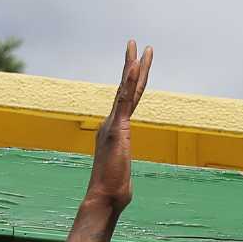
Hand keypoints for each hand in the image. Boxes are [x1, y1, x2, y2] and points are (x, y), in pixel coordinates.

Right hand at [89, 40, 152, 210]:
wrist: (104, 197)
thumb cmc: (113, 190)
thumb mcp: (120, 173)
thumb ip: (119, 169)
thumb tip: (119, 181)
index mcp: (114, 129)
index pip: (127, 100)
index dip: (133, 82)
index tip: (136, 65)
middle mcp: (112, 122)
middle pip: (126, 88)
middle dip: (132, 65)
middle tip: (136, 44)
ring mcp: (114, 124)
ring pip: (126, 89)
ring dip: (132, 66)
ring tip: (138, 47)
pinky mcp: (118, 128)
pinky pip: (125, 100)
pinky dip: (129, 82)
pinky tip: (134, 67)